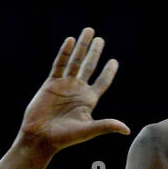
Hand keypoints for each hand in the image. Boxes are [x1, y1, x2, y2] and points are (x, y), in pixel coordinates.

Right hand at [19, 28, 129, 153]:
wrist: (40, 137)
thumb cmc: (65, 137)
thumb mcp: (88, 130)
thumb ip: (106, 125)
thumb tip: (127, 130)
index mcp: (88, 100)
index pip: (102, 82)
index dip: (109, 71)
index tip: (114, 61)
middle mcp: (77, 90)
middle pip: (89, 66)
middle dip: (94, 52)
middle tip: (100, 39)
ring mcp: (64, 85)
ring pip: (75, 61)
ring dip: (82, 46)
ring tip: (88, 31)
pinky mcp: (51, 83)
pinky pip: (59, 64)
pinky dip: (65, 52)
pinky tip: (71, 40)